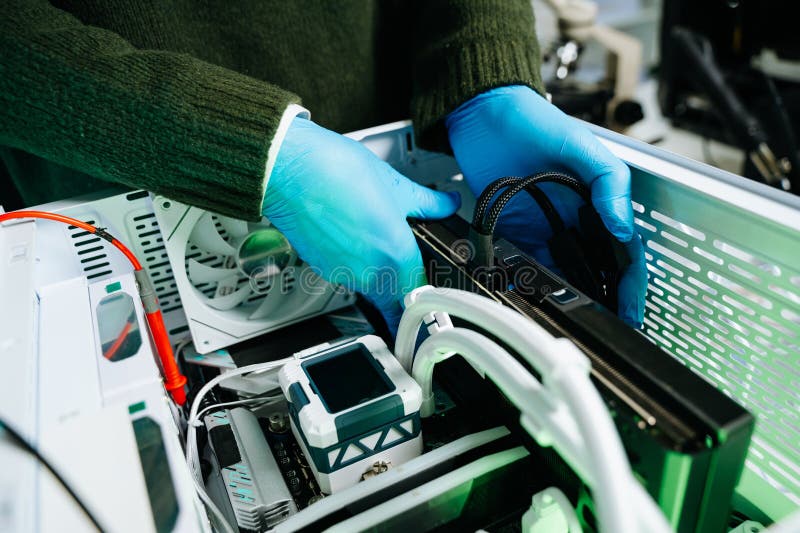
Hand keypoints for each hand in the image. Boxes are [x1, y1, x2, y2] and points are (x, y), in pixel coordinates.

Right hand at [263, 117, 459, 332]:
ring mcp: (343, 273)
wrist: (289, 170)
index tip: (432, 295)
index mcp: (396, 256)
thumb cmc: (336, 172)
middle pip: (394, 300)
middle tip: (408, 271)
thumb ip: (428, 203)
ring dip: (377, 274)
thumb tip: (446, 204)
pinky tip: (352, 234)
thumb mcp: (396, 184)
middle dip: (403, 293)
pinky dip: (353, 261)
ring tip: (375, 239)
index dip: (428, 296)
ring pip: (370, 287)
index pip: (420, 296)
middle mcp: (370, 274)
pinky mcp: (321, 267)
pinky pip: (347, 273)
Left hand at [446, 85, 645, 326]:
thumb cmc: (533, 122)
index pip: (624, 249)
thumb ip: (608, 182)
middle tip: (606, 326)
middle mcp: (573, 221)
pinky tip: (534, 298)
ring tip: (573, 320)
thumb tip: (622, 226)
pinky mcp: (513, 233)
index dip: (631, 282)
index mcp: (598, 202)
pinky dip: (530, 283)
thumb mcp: (581, 145)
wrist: (483, 117)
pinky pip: (525, 265)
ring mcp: (543, 230)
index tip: (634, 311)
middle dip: (604, 299)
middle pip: (596, 269)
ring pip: (562, 273)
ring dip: (568, 296)